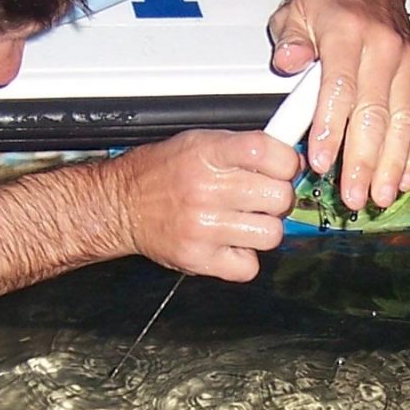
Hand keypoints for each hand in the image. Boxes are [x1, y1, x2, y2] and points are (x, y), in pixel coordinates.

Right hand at [106, 130, 297, 280]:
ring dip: (264, 229)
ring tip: (244, 221)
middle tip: (261, 197)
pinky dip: (244, 258)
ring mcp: (203, 227)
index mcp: (209, 154)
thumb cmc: (161, 172)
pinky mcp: (199, 258)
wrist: (122, 205)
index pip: (270, 152)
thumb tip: (287, 158)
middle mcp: (206, 189)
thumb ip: (241, 148)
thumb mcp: (199, 142)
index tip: (284, 168)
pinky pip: (249, 267)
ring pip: (271, 234)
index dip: (287, 162)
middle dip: (276, 198)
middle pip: (279, 197)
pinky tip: (230, 242)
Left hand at [266, 0, 409, 212]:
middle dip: (363, 161)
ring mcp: (406, 65)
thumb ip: (290, 41)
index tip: (320, 161)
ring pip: (402, 123)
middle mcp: (383, 50)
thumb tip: (287, 65)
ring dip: (390, 165)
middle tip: (353, 196)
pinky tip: (402, 179)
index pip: (340, 87)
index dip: (331, 128)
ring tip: (378, 198)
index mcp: (348, 33)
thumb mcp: (297, 10)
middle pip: (374, 114)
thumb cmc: (331, 0)